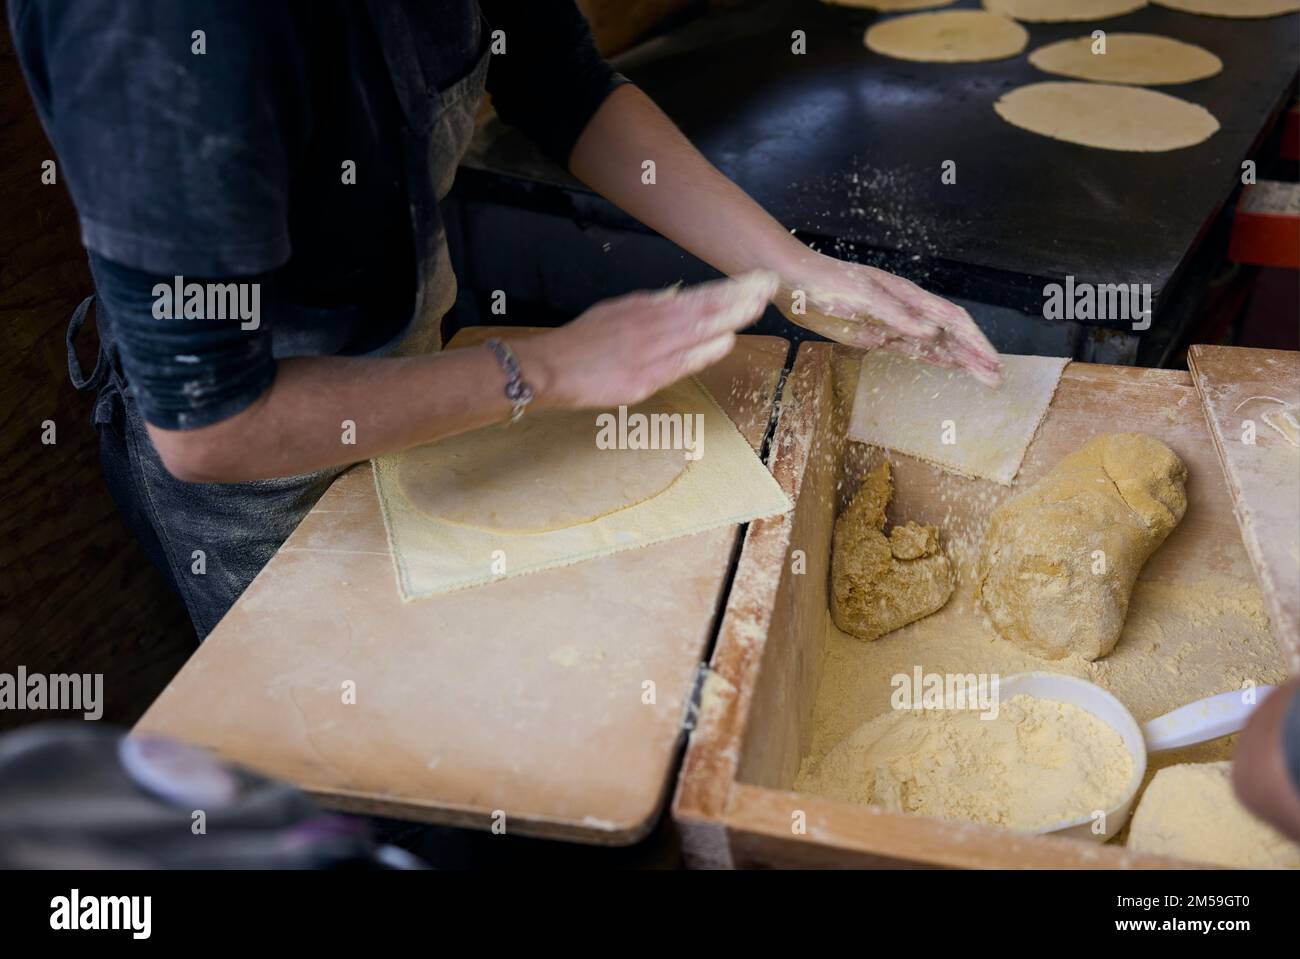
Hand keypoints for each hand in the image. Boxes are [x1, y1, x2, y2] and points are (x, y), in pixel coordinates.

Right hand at [515, 271, 779, 409]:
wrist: (548, 368)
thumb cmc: (581, 343)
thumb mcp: (616, 312)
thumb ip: (651, 308)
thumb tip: (680, 297)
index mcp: (647, 308)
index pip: (698, 296)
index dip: (730, 288)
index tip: (757, 280)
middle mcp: (652, 325)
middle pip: (704, 307)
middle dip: (740, 295)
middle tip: (770, 284)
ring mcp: (649, 351)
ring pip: (696, 328)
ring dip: (730, 316)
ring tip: (759, 305)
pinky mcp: (642, 378)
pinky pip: (679, 362)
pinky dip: (703, 351)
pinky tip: (726, 341)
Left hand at [775, 252, 1001, 386]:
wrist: (796, 282)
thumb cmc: (829, 282)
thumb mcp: (863, 296)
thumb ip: (897, 316)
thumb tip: (931, 333)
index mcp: (909, 297)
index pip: (952, 321)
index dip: (974, 343)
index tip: (992, 362)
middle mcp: (908, 311)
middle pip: (951, 335)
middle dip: (975, 356)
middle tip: (997, 378)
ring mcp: (894, 324)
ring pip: (936, 344)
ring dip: (961, 360)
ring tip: (985, 378)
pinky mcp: (876, 335)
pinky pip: (913, 350)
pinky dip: (935, 358)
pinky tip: (951, 366)